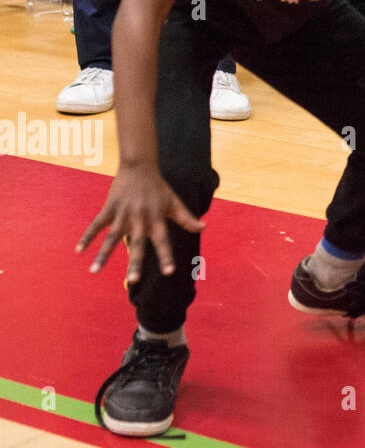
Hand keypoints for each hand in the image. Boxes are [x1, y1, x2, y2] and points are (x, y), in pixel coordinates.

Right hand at [77, 166, 205, 283]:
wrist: (139, 166)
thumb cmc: (158, 188)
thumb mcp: (174, 202)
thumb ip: (187, 218)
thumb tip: (204, 227)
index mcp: (156, 219)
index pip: (163, 241)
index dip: (166, 256)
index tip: (169, 272)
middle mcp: (140, 219)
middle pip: (137, 244)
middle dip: (135, 262)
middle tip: (132, 281)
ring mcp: (123, 214)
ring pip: (112, 238)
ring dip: (103, 255)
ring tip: (94, 272)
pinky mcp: (110, 208)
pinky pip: (96, 224)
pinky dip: (87, 236)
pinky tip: (78, 250)